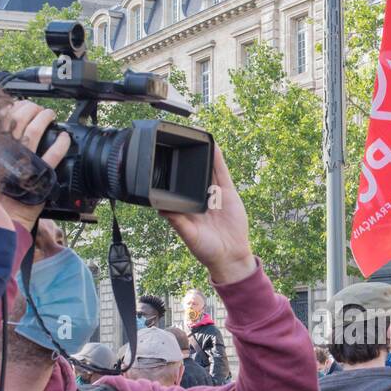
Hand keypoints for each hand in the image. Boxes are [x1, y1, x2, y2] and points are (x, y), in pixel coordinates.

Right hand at [2, 101, 70, 230]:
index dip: (12, 108)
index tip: (18, 104)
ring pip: (35, 131)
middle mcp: (8, 152)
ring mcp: (24, 162)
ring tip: (49, 114)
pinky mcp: (40, 175)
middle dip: (30, 108)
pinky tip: (65, 138)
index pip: (1, 119)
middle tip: (36, 108)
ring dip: (44, 118)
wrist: (2, 218)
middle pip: (19, 119)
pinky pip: (53, 156)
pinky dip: (61, 144)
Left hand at [158, 146, 255, 285]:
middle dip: (185, 155)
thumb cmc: (207, 250)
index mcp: (185, 206)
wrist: (231, 256)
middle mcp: (198, 197)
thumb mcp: (189, 236)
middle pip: (191, 172)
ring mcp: (213, 194)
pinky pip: (221, 172)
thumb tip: (159, 209)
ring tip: (195, 134)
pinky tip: (213, 145)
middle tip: (176, 138)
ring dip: (201, 152)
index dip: (170, 171)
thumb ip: (177, 222)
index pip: (175, 184)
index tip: (162, 158)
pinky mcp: (228, 193)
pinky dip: (218, 159)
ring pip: (206, 168)